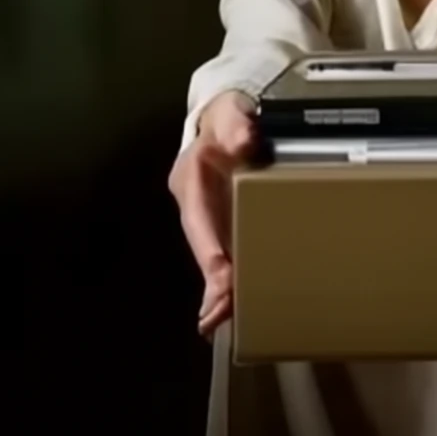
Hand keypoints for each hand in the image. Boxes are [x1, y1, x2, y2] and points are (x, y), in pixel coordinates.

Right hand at [167, 90, 255, 337]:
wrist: (229, 121)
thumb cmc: (228, 119)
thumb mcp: (231, 114)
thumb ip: (236, 125)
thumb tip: (244, 140)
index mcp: (192, 178)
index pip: (197, 215)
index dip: (208, 245)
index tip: (221, 271)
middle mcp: (196, 205)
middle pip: (201, 247)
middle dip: (211, 280)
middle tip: (220, 312)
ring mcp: (211, 218)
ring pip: (211, 259)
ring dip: (219, 290)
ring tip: (223, 321)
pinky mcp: (227, 226)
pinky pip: (227, 257)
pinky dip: (230, 283)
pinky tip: (236, 308)